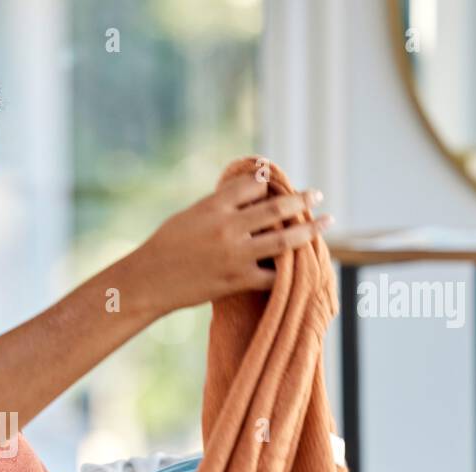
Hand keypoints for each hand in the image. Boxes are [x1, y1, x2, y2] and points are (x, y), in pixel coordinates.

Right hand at [128, 172, 332, 317]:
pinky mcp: (238, 280)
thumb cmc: (165, 246)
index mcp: (214, 206)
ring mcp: (235, 255)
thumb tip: (250, 189)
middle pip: (276, 207)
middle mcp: (228, 227)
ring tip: (326, 220)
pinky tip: (304, 263)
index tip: (277, 185)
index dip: (268, 184)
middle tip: (317, 195)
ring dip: (310, 229)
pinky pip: (274, 273)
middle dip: (301, 200)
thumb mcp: (190, 214)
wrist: (149, 282)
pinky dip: (290, 268)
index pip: (254, 185)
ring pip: (284, 240)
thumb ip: (220, 203)